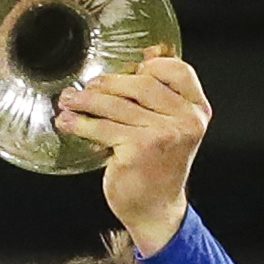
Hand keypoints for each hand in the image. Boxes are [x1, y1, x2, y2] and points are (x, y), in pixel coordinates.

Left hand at [57, 54, 210, 252]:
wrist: (156, 208)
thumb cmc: (159, 166)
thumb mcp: (171, 127)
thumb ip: (162, 97)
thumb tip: (146, 55)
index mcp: (196, 110)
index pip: (179, 70)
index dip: (153, 65)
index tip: (130, 68)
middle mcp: (185, 120)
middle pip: (141, 84)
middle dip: (107, 83)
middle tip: (85, 87)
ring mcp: (163, 134)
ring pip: (117, 105)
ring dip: (85, 101)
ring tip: (68, 101)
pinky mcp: (139, 148)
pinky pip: (103, 127)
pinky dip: (80, 123)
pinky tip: (67, 123)